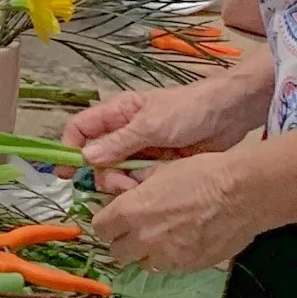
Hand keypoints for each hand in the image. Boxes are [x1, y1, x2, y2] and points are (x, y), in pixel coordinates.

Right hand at [62, 80, 263, 194]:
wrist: (230, 114)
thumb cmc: (188, 109)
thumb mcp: (151, 125)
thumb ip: (118, 142)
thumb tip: (85, 157)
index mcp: (117, 114)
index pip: (80, 129)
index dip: (68, 148)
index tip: (67, 171)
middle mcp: (124, 133)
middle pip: (97, 159)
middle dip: (104, 174)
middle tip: (121, 185)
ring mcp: (141, 150)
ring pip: (118, 173)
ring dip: (124, 183)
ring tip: (141, 186)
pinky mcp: (158, 165)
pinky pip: (139, 180)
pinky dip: (142, 187)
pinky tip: (154, 188)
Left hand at [91, 150, 255, 270]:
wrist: (243, 193)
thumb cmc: (203, 174)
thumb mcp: (161, 171)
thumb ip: (138, 187)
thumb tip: (127, 190)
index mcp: (130, 211)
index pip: (100, 228)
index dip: (107, 224)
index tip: (115, 220)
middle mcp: (143, 238)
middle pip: (117, 252)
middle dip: (124, 242)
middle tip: (137, 231)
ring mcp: (166, 257)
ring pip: (143, 263)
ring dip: (147, 253)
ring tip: (164, 238)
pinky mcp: (188, 267)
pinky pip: (170, 268)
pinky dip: (171, 259)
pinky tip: (185, 243)